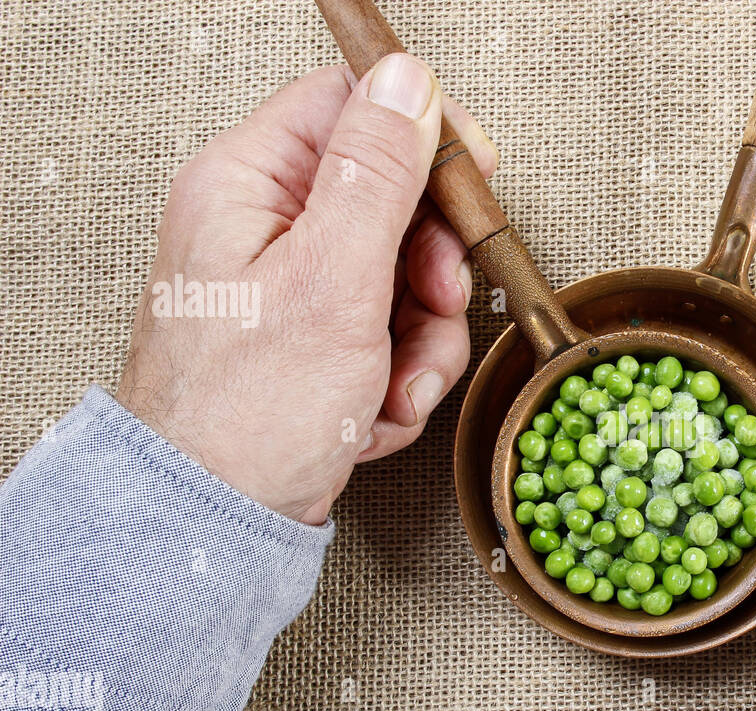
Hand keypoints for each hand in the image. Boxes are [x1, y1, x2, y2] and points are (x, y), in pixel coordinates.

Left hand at [116, 54, 496, 524]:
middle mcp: (265, 227)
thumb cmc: (248, 411)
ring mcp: (293, 286)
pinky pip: (392, 330)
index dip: (422, 133)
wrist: (219, 519)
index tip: (475, 174)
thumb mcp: (331, 278)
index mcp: (247, 185)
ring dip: (423, 338)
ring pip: (404, 274)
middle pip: (391, 200)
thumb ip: (376, 174)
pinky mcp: (316, 339)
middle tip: (436, 301)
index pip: (348, 107)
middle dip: (431, 268)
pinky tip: (377, 409)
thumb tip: (407, 84)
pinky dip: (401, 374)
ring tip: (397, 384)